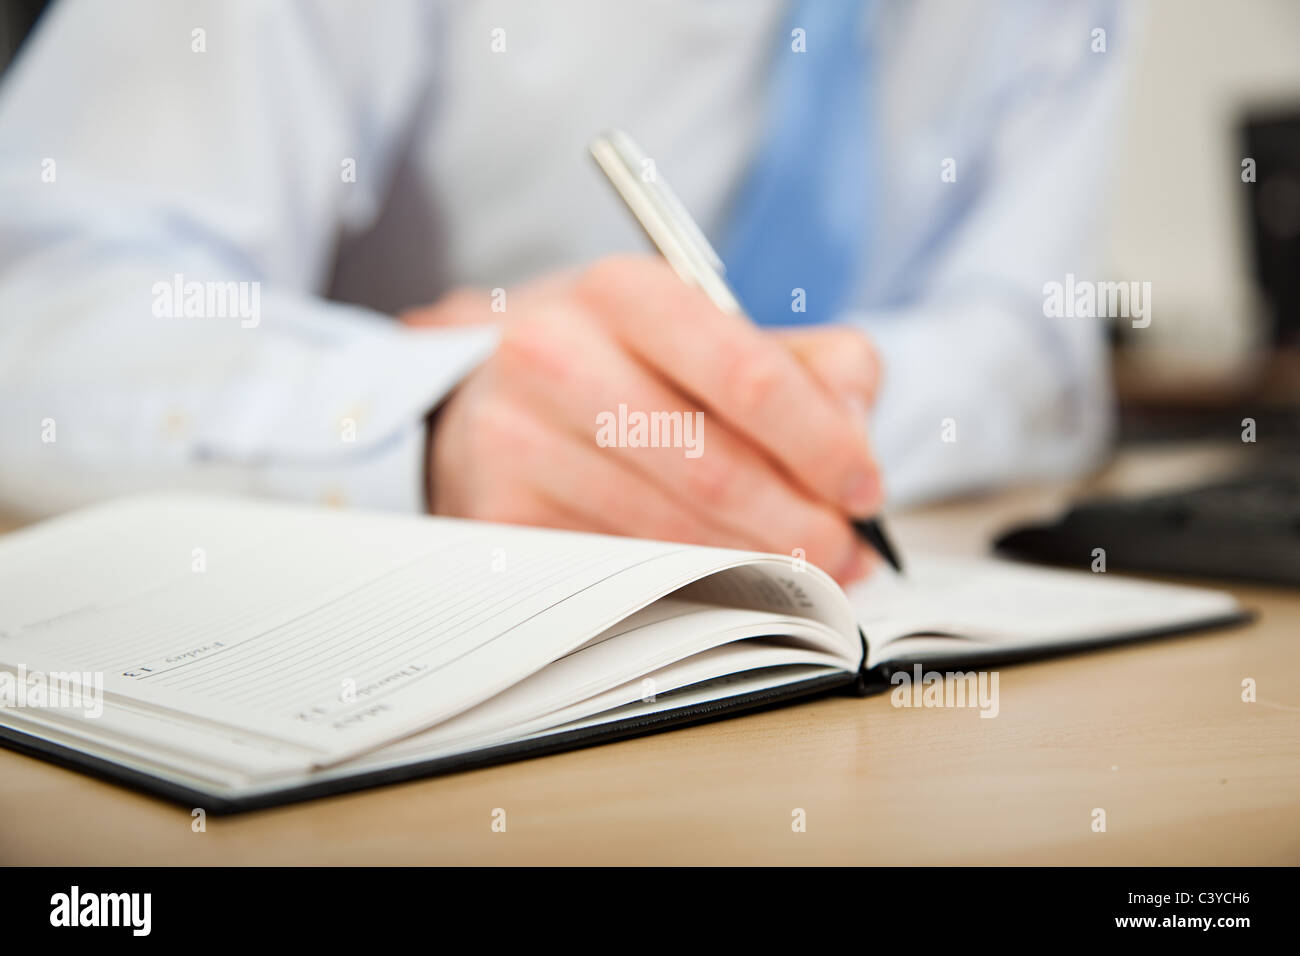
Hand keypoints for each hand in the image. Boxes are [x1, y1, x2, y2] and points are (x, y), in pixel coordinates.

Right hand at [410, 256, 883, 583]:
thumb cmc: (611, 360)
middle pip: (713, 469)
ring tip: (808, 571)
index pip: (746, 374)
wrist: (475, 389)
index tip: (865, 487)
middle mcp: (556, 356)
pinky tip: (728, 576)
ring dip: (756, 564)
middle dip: (801, 525)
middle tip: (848, 553)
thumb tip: (857, 428)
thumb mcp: (699, 327)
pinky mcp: (497, 514)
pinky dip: (692, 582)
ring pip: (669, 533)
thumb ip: (802, 362)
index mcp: (622, 291)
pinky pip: (622, 569)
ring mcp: (516, 440)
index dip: (823, 443)